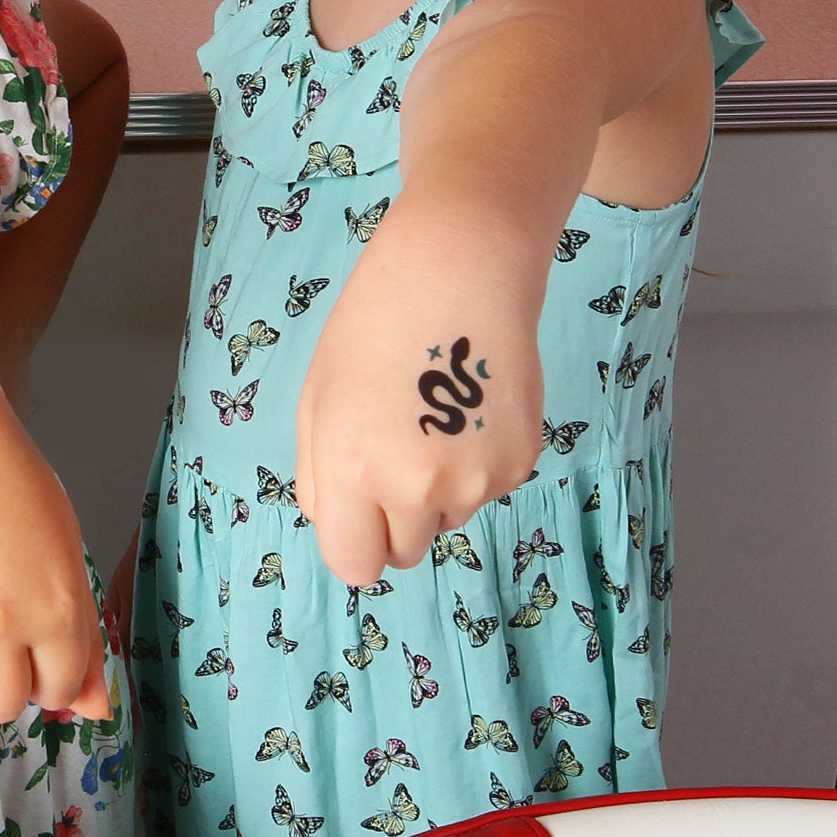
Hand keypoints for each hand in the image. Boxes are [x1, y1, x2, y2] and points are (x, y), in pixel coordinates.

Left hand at [295, 198, 545, 585]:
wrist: (460, 270)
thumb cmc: (373, 327)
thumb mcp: (317, 401)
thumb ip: (318, 477)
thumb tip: (337, 526)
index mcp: (351, 469)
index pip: (354, 566)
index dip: (355, 541)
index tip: (359, 515)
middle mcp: (415, 485)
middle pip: (404, 551)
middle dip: (394, 518)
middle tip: (396, 450)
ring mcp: (475, 479)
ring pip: (446, 518)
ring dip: (436, 488)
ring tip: (432, 413)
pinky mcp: (519, 463)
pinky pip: (485, 490)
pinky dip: (475, 463)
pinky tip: (468, 404)